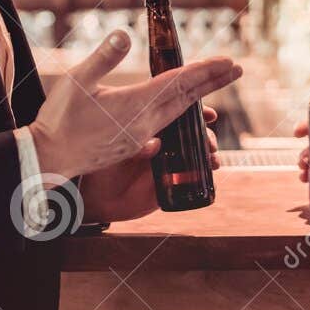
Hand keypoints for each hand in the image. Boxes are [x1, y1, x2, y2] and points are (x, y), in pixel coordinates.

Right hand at [30, 29, 239, 180]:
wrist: (50, 158)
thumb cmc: (60, 118)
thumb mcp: (77, 80)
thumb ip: (103, 57)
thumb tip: (124, 34)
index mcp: (135, 104)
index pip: (179, 83)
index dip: (205, 71)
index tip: (228, 61)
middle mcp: (145, 123)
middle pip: (187, 99)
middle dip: (213, 82)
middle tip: (236, 68)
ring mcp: (141, 137)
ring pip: (178, 113)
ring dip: (199, 97)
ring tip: (214, 85)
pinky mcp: (134, 146)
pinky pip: (166, 125)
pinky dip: (180, 112)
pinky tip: (182, 109)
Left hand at [81, 106, 219, 221]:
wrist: (96, 198)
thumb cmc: (100, 166)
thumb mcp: (115, 151)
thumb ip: (134, 146)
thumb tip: (154, 144)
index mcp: (150, 127)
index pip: (177, 112)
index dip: (196, 112)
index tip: (210, 114)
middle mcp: (163, 142)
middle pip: (192, 131)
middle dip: (206, 133)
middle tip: (209, 141)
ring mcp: (169, 162)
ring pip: (197, 151)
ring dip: (209, 150)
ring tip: (212, 155)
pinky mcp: (171, 182)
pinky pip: (195, 175)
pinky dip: (207, 170)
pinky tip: (212, 168)